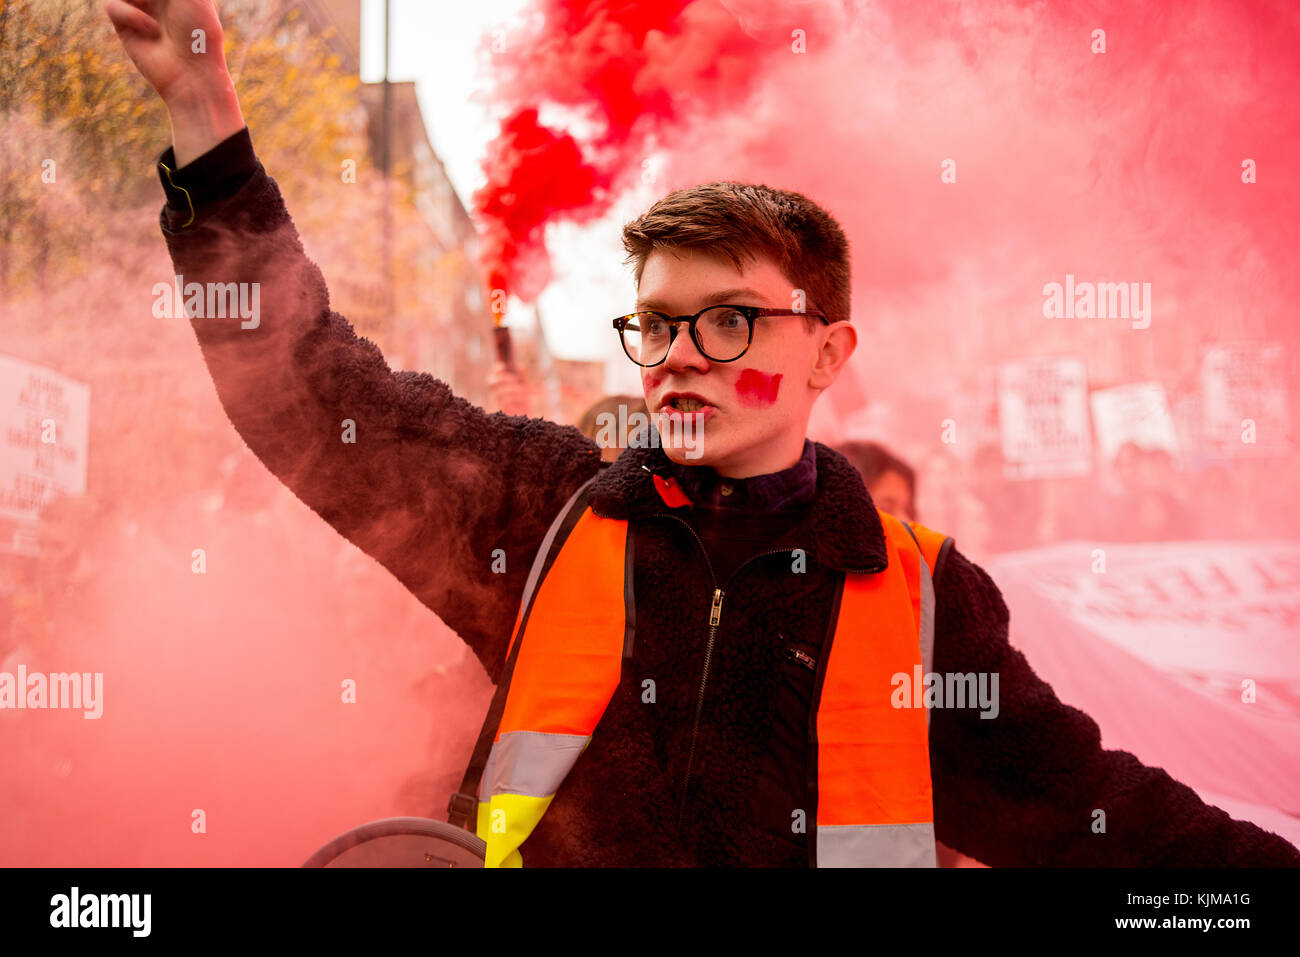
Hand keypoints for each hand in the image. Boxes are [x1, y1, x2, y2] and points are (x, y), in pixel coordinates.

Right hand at [105, 0, 243, 164]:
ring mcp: (139, 12)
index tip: (167, 0)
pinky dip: (130, 16)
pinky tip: (149, 32)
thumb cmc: (203, 41)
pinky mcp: (125, 29)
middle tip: (156, 1)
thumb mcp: (197, 5)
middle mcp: (157, 0)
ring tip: (156, 22)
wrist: (194, 80)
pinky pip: (113, 5)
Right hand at [487, 361, 532, 416]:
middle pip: (491, 383)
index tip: (503, 366)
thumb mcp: (527, 389)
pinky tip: (525, 397)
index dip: (496, 370)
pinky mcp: (504, 412)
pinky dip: (516, 396)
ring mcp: (500, 404)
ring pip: (499, 392)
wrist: (531, 423)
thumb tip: (520, 366)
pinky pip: (505, 401)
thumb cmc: (528, 406)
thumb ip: (523, 379)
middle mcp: (498, 396)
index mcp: (502, 389)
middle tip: (515, 380)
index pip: (494, 377)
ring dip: (513, 388)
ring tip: (524, 391)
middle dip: (504, 379)